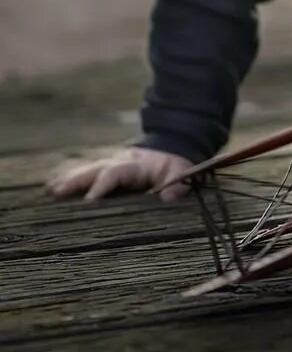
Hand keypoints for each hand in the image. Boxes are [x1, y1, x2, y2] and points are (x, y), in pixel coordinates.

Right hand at [47, 146, 194, 202]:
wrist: (169, 150)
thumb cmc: (173, 166)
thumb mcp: (180, 172)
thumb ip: (177, 183)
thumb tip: (170, 196)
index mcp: (134, 165)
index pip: (115, 173)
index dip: (102, 185)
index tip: (89, 200)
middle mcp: (118, 163)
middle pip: (94, 170)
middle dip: (76, 181)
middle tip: (57, 192)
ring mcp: (110, 166)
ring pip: (87, 171)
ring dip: (70, 181)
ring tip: (51, 191)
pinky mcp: (106, 172)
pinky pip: (87, 176)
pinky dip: (72, 181)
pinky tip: (54, 190)